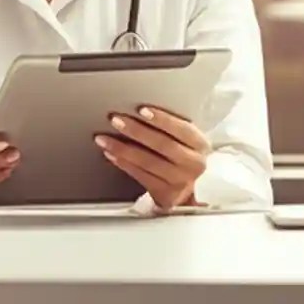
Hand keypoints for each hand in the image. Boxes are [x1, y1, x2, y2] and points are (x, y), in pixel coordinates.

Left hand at [93, 106, 210, 210]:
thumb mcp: (185, 140)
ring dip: (122, 148)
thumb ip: (171, 127)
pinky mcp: (165, 194)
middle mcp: (193, 164)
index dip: (162, 119)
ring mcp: (180, 181)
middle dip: (136, 131)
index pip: (182, 129)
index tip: (141, 110)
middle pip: (162, 145)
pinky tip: (110, 154)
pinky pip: (140, 176)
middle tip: (116, 120)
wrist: (190, 190)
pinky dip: (123, 163)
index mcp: (200, 145)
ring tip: (104, 138)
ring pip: (148, 162)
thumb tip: (139, 109)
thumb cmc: (182, 156)